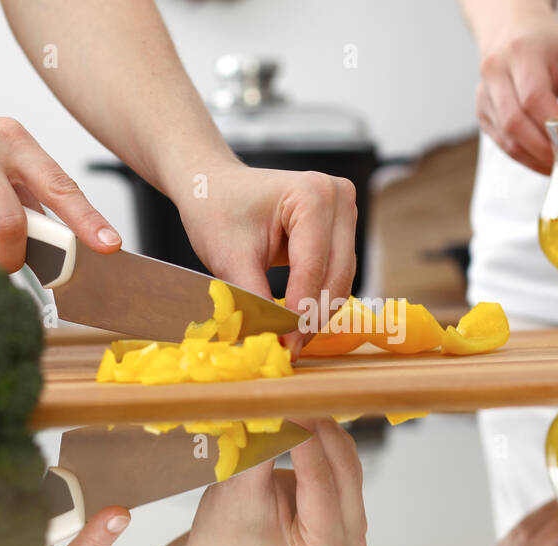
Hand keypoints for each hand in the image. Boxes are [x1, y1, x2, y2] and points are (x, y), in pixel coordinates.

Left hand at [174, 163, 357, 355]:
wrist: (213, 186)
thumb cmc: (216, 209)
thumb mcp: (230, 257)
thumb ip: (253, 300)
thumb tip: (269, 342)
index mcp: (313, 195)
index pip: (313, 267)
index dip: (299, 311)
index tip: (285, 345)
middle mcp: (338, 198)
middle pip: (335, 274)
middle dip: (311, 316)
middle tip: (288, 349)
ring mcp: (344, 213)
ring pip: (341, 279)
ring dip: (317, 312)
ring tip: (290, 338)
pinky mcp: (340, 230)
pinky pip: (336, 274)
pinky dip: (317, 299)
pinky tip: (296, 320)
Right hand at [182, 418, 365, 545]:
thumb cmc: (226, 531)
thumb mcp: (241, 490)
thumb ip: (265, 450)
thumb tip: (278, 408)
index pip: (321, 484)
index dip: (306, 440)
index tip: (289, 406)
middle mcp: (348, 543)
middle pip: (346, 472)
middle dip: (320, 430)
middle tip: (295, 396)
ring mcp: (353, 524)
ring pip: (348, 461)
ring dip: (323, 429)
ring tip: (294, 404)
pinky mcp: (349, 505)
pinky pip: (344, 461)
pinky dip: (324, 437)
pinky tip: (303, 418)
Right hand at [473, 6, 557, 174]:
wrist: (514, 32)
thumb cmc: (548, 47)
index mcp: (522, 54)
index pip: (534, 99)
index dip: (555, 129)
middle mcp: (495, 72)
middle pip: (514, 122)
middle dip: (543, 150)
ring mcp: (484, 94)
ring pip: (505, 138)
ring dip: (533, 159)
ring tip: (557, 167)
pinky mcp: (481, 112)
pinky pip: (501, 142)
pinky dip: (523, 156)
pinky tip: (541, 159)